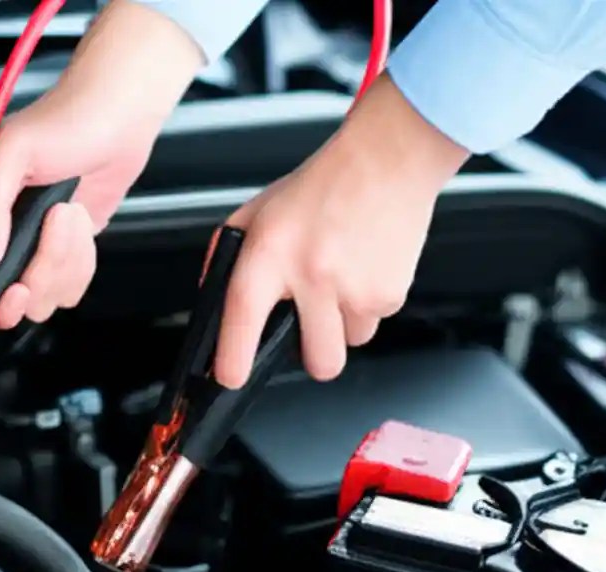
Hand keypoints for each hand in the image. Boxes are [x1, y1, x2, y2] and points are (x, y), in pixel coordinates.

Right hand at [0, 0, 203, 329]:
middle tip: (49, 233)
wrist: (119, 116)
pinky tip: (80, 221)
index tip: (8, 286)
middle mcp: (1, 237)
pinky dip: (81, 262)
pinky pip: (70, 286)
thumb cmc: (64, 121)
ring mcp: (35, 248)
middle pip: (8, 299)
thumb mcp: (13, 152)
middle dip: (37, 274)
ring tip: (68, 211)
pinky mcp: (68, 252)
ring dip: (64, 259)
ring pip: (44, 296)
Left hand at [214, 73, 469, 388]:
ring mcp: (357, 287)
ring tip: (340, 280)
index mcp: (271, 251)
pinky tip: (362, 267)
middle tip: (309, 326)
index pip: (243, 316)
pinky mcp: (391, 292)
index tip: (229, 377)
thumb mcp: (258, 212)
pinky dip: (367, 304)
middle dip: (313, 355)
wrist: (387, 159)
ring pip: (349, 343)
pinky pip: (374, 322)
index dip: (233, 357)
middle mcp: (314, 273)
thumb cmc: (322, 186)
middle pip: (317, 361)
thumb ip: (229, 256)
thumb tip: (214, 302)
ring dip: (342, 324)